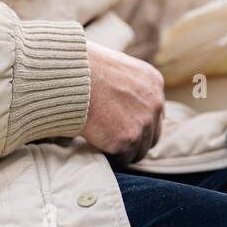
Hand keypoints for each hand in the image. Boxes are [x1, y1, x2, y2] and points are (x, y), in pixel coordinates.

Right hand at [79, 39, 164, 165]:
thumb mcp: (116, 67)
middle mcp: (155, 103)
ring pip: (139, 150)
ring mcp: (143, 123)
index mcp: (153, 82)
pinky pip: (123, 159)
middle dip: (135, 139)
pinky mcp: (127, 140)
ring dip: (124, 151)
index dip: (139, 120)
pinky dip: (111, 157)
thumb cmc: (84, 68)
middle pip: (152, 134)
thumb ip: (127, 84)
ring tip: (103, 144)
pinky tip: (97, 147)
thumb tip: (120, 100)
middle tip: (114, 139)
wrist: (72, 75)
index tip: (124, 124)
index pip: (155, 112)